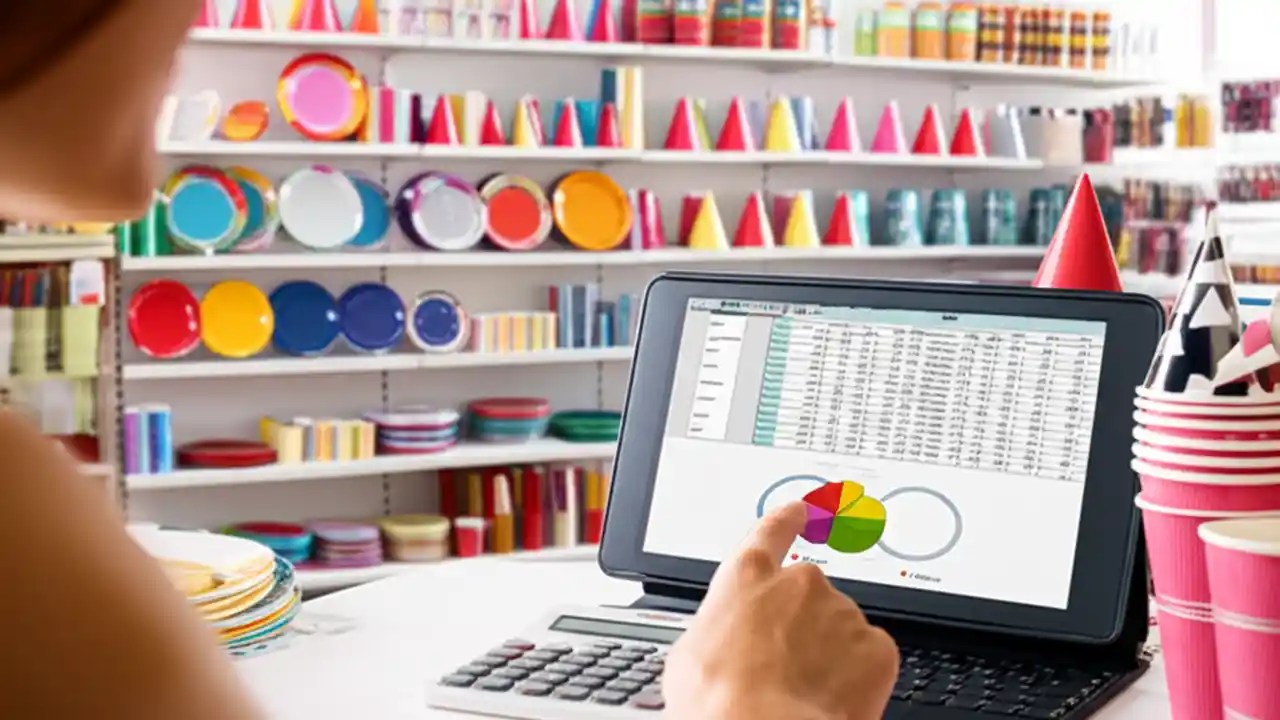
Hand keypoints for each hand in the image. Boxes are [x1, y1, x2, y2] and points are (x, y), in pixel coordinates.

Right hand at [664, 502, 898, 719]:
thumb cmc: (717, 698)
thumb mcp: (690, 653)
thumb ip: (719, 627)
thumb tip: (725, 641)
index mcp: (748, 576)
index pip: (774, 530)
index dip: (790, 519)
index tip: (804, 510)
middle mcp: (800, 583)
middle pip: (809, 596)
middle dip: (803, 626)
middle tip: (783, 668)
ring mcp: (841, 612)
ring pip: (841, 630)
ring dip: (828, 656)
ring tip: (801, 693)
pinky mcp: (875, 647)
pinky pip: (870, 658)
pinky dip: (857, 678)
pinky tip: (830, 699)